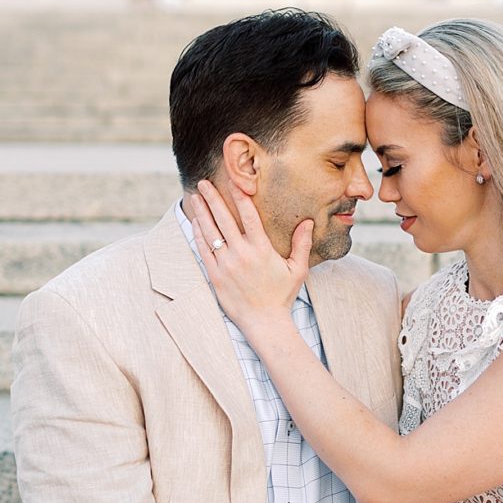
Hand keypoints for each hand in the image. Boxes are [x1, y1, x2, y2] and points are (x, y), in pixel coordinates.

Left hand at [189, 178, 309, 326]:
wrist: (264, 322)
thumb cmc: (282, 295)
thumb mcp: (297, 269)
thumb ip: (301, 244)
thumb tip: (308, 222)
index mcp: (261, 249)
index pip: (248, 215)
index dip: (239, 196)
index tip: (232, 180)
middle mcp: (241, 254)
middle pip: (223, 219)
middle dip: (212, 198)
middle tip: (203, 183)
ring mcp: (226, 265)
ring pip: (209, 232)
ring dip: (201, 212)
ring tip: (194, 197)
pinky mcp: (215, 276)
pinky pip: (203, 250)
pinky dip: (198, 234)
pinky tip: (195, 222)